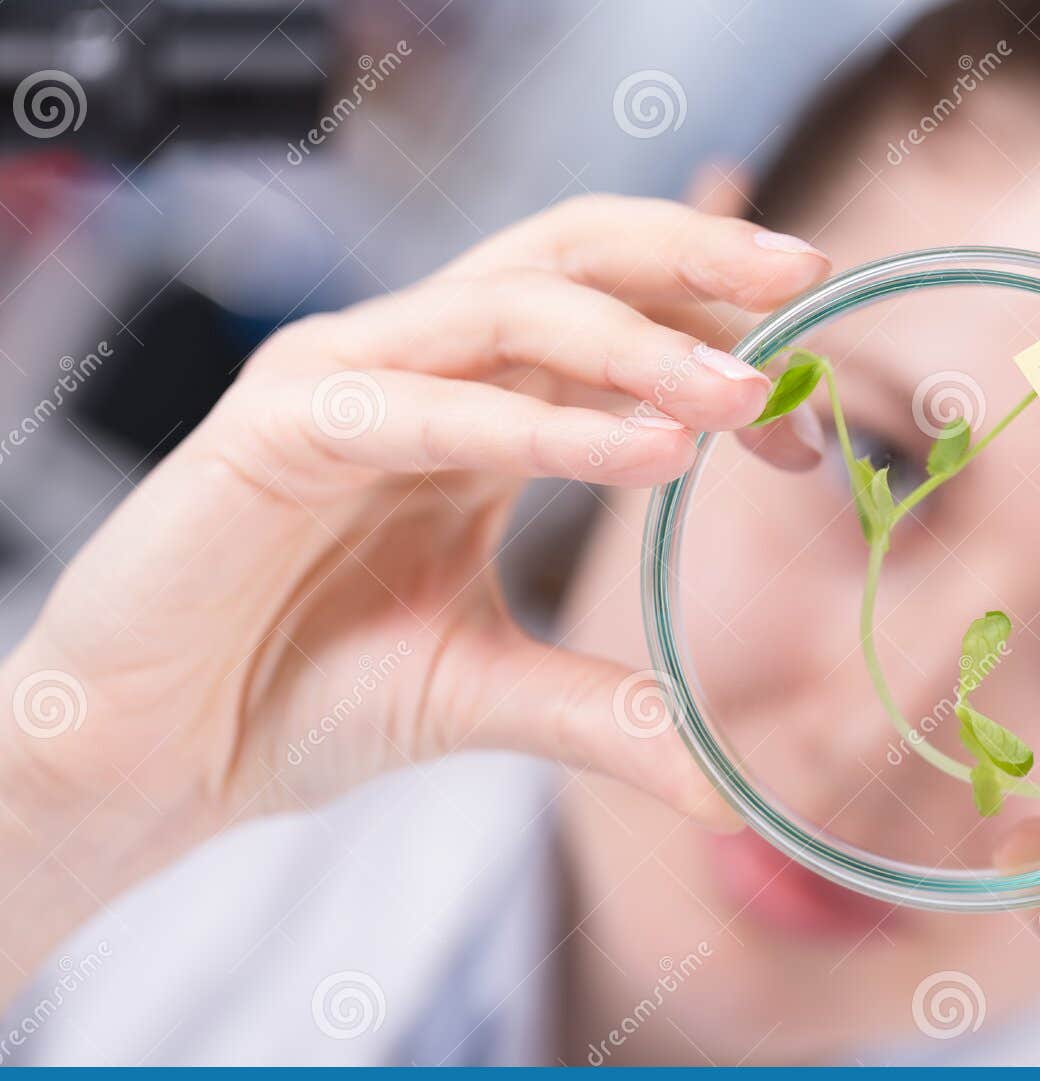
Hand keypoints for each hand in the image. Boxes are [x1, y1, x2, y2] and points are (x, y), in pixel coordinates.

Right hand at [0, 194, 829, 987]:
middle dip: (694, 258)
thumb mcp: (490, 692)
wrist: (153, 759)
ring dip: (640, 343)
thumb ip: (609, 713)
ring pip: (508, 310)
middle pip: (568, 256)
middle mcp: (412, 367)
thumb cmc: (301, 695)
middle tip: (808, 276)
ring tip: (748, 395)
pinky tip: (646, 453)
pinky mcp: (275, 430)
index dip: (711, 325)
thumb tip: (725, 787)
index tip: (808, 393)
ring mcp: (341, 382)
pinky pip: (427, 406)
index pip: (605, 310)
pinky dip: (541, 426)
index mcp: (467, 403)